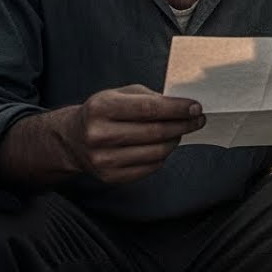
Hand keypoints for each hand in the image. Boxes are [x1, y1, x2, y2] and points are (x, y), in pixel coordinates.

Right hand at [59, 84, 203, 184]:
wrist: (73, 139)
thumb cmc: (104, 112)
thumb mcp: (121, 94)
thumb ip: (150, 97)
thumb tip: (184, 107)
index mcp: (101, 107)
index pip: (149, 109)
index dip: (177, 109)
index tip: (196, 108)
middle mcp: (99, 134)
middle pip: (156, 132)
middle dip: (183, 125)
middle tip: (198, 120)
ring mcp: (103, 159)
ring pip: (156, 152)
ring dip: (175, 140)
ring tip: (179, 132)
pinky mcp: (110, 177)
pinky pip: (150, 167)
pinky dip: (162, 156)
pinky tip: (162, 146)